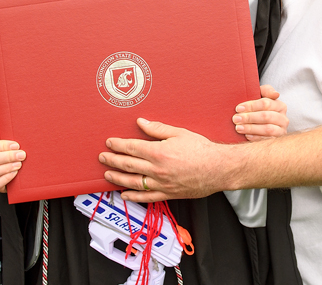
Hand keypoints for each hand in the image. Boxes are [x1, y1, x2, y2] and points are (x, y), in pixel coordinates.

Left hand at [100, 118, 234, 201]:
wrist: (218, 168)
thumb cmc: (202, 150)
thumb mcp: (179, 133)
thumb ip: (157, 129)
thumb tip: (141, 122)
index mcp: (159, 152)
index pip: (132, 147)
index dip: (118, 144)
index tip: (110, 142)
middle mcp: (157, 170)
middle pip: (128, 165)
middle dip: (113, 160)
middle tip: (103, 157)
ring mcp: (162, 184)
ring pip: (133, 182)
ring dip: (117, 178)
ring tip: (107, 174)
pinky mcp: (168, 194)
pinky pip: (146, 197)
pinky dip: (133, 197)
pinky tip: (124, 194)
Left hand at [233, 84, 287, 140]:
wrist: (262, 122)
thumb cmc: (259, 108)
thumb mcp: (262, 96)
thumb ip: (266, 90)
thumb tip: (276, 94)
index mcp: (280, 105)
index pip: (266, 103)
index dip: (251, 106)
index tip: (238, 108)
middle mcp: (283, 119)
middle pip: (266, 116)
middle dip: (249, 117)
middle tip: (235, 119)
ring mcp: (281, 131)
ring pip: (267, 129)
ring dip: (251, 128)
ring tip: (238, 128)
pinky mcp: (277, 141)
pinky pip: (267, 140)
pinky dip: (256, 138)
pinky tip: (246, 136)